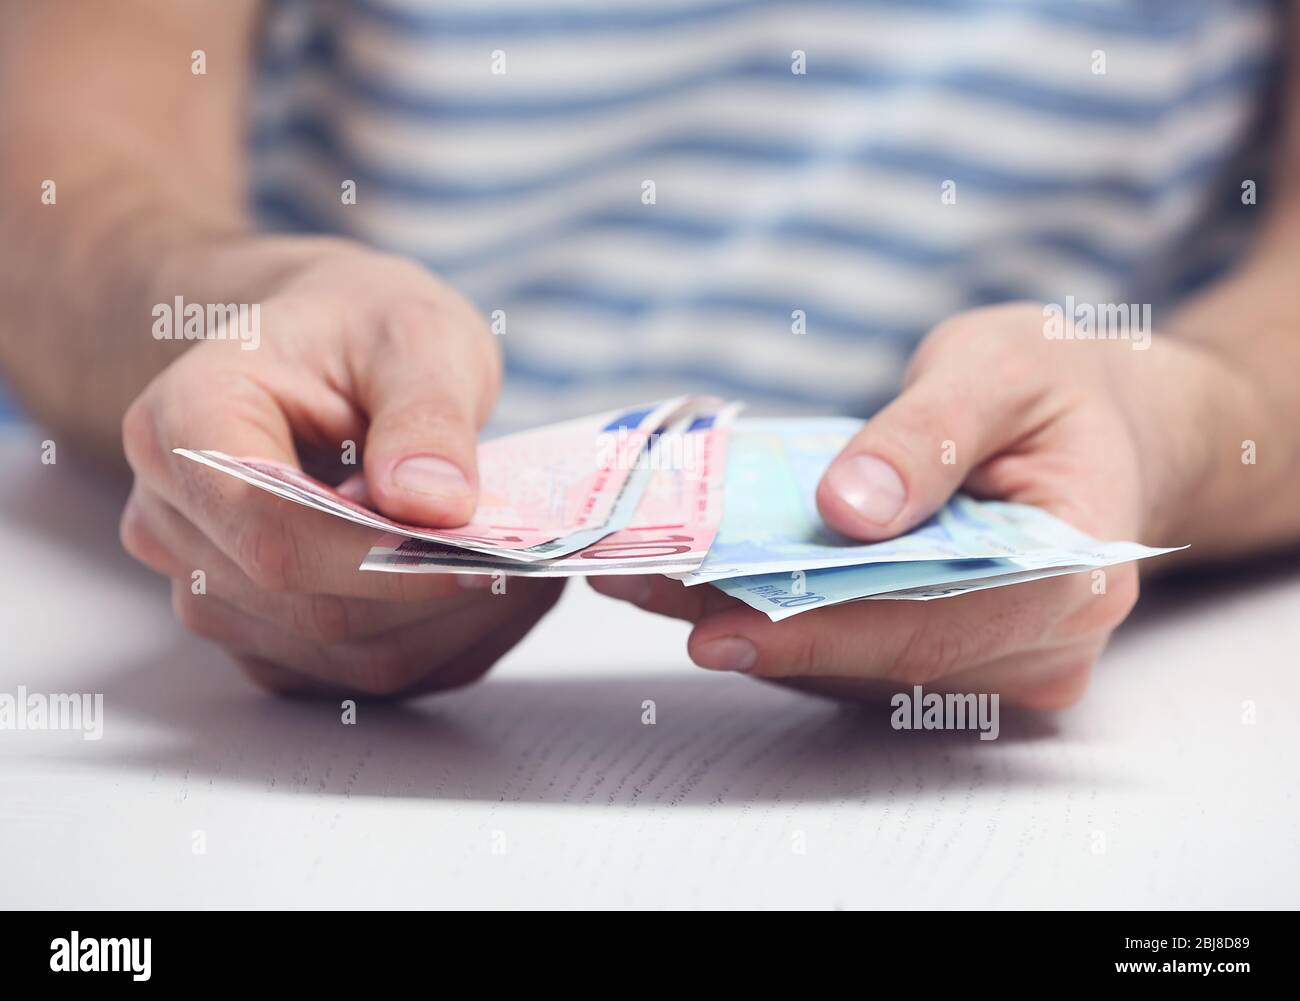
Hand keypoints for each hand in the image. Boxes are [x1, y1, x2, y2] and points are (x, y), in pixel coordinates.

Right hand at [120, 238, 562, 696]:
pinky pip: (356, 674)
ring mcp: (213, 588)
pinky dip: (439, 642)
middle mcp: (174, 521)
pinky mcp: (265, 635)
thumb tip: (434, 505)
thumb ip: (424, 413)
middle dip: (430, 591)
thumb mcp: (414, 334)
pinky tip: (490, 594)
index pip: (268, 527)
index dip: (376, 555)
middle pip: (307, 606)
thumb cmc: (361, 329)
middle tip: (532, 559)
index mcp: (182, 424)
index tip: (478, 550)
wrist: (327, 352)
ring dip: (448, 625)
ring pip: (342, 656)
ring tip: (526, 568)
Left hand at [594, 302, 1215, 707]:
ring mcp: (993, 663)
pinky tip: (691, 577)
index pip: (937, 622)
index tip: (717, 626)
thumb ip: (929, 435)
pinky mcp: (946, 657)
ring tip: (639, 570)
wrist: (1103, 423)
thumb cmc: (1058, 388)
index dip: (823, 632)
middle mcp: (1038, 646)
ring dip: (745, 619)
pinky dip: (772, 616)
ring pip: (850, 661)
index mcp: (1073, 577)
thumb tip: (849, 509)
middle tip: (636, 578)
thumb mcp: (1000, 371)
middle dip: (755, 622)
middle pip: (879, 653)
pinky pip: (850, 649)